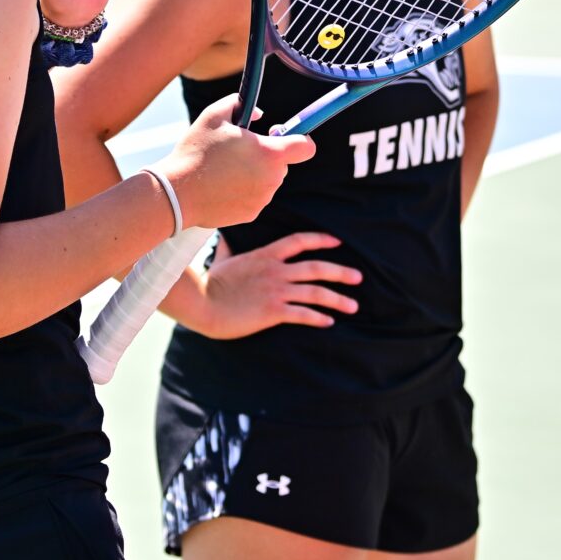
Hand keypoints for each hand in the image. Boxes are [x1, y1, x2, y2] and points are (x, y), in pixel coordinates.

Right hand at [161, 94, 314, 230]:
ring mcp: (262, 199)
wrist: (176, 192)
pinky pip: (254, 197)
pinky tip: (221, 185)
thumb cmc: (196, 152)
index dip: (298, 138)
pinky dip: (243, 191)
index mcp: (270, 154)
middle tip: (237, 151)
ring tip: (224, 169)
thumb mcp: (214, 116)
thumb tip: (258, 113)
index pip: (306, 146)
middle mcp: (272, 179)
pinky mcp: (251, 214)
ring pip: (267, 181)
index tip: (277, 135)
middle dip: (265, 156)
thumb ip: (240, 104)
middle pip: (281, 164)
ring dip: (253, 174)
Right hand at [193, 233, 362, 338]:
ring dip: (338, 299)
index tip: (338, 241)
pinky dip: (319, 318)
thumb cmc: (209, 284)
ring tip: (353, 306)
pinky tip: (329, 322)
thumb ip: (230, 249)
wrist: (202, 304)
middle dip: (341, 272)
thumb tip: (224, 237)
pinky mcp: (273, 311)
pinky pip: (303, 314)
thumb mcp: (223, 260)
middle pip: (317, 267)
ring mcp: (276, 290)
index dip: (321, 239)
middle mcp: (275, 270)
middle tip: (358, 277)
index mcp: (265, 255)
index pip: (299, 241)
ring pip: (315, 292)